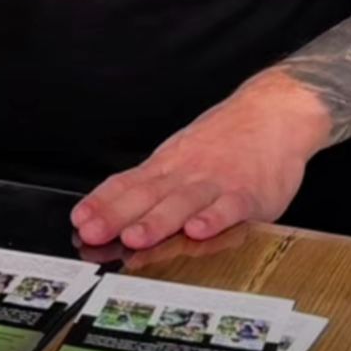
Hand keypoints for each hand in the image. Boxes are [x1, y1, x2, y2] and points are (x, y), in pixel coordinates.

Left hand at [70, 72, 331, 250]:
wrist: (271, 113)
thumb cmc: (223, 141)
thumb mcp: (180, 156)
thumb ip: (152, 186)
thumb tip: (111, 209)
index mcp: (166, 167)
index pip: (126, 184)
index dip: (102, 203)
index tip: (78, 220)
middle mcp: (185, 174)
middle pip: (146, 196)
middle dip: (117, 216)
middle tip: (93, 234)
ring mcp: (215, 182)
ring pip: (182, 203)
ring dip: (157, 221)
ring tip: (135, 237)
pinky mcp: (248, 193)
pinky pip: (229, 208)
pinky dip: (213, 219)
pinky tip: (198, 230)